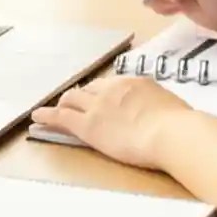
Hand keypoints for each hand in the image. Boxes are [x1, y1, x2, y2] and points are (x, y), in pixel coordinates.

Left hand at [31, 77, 191, 169]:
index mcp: (135, 83)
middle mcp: (113, 89)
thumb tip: (163, 114)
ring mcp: (98, 105)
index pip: (111, 85)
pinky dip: (47, 115)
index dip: (102, 93)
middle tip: (74, 103)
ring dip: (63, 103)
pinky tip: (37, 117)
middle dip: (81, 96)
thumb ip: (159, 107)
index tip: (100, 99)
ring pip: (72, 99)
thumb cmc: (179, 125)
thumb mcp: (171, 107)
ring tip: (53, 110)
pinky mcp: (87, 124)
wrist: (171, 133)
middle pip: (89, 89)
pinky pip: (61, 116)